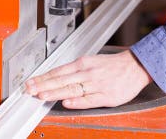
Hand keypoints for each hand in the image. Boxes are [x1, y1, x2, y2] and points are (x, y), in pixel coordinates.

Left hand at [24, 51, 151, 108]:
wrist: (135, 67)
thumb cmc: (112, 66)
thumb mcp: (91, 62)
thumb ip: (75, 71)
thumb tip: (57, 78)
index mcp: (83, 63)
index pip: (58, 71)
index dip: (43, 77)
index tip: (31, 82)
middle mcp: (88, 72)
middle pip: (62, 80)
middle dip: (44, 85)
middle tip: (29, 90)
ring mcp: (97, 84)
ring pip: (72, 89)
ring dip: (55, 93)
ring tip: (42, 96)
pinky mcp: (106, 96)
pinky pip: (89, 99)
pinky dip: (77, 101)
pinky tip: (66, 103)